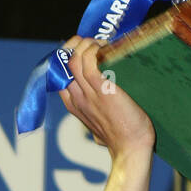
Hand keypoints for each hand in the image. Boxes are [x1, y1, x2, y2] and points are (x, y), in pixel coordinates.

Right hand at [59, 36, 155, 155]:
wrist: (131, 149)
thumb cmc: (122, 140)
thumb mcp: (101, 128)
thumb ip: (97, 117)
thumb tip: (105, 112)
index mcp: (74, 106)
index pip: (59, 75)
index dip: (67, 58)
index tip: (82, 50)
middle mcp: (77, 98)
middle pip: (63, 63)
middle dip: (74, 45)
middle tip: (92, 41)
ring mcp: (87, 94)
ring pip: (73, 59)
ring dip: (85, 44)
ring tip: (100, 42)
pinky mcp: (102, 90)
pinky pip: (87, 61)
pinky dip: (92, 50)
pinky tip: (104, 48)